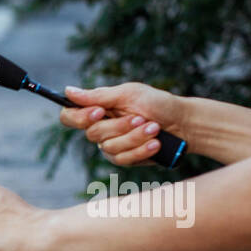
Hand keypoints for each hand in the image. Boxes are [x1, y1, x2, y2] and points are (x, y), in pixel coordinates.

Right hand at [61, 82, 188, 165]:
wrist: (182, 123)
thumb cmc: (157, 103)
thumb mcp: (128, 93)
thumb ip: (98, 95)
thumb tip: (68, 91)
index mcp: (97, 110)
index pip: (69, 117)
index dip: (78, 117)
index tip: (99, 112)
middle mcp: (100, 130)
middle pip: (93, 134)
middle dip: (120, 126)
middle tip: (141, 118)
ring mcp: (110, 147)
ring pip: (110, 148)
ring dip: (135, 137)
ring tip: (155, 128)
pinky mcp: (124, 159)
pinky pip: (124, 159)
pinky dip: (142, 149)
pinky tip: (156, 143)